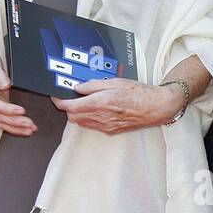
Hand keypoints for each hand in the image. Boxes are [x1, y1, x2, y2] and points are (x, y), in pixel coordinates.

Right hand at [0, 46, 36, 135]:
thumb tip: (5, 85)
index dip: (8, 110)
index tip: (21, 111)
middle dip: (16, 123)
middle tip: (30, 125)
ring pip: (0, 122)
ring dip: (15, 128)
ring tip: (30, 130)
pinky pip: (2, 119)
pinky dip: (13, 126)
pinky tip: (23, 128)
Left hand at [51, 76, 180, 132]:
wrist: (155, 107)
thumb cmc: (139, 93)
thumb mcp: (115, 81)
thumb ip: (93, 85)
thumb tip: (78, 87)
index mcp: (101, 103)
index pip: (71, 106)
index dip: (60, 102)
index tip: (57, 96)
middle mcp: (101, 117)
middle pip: (73, 116)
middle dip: (68, 107)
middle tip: (70, 96)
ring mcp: (106, 126)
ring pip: (81, 122)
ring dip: (78, 113)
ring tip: (84, 101)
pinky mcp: (111, 130)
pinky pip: (92, 125)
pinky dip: (88, 118)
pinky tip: (95, 109)